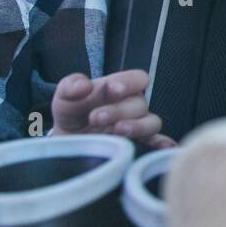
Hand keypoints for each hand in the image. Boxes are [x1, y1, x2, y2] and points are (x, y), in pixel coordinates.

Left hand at [50, 69, 174, 148]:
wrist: (67, 143)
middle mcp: (132, 107)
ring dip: (138, 126)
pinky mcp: (139, 146)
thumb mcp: (64, 96)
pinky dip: (161, 145)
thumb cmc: (71, 114)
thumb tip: (84, 86)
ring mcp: (138, 127)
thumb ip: (71, 86)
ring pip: (152, 122)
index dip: (129, 82)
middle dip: (119, 110)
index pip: (137, 78)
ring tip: (118, 131)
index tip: (113, 89)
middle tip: (96, 118)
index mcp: (119, 88)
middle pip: (140, 103)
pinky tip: (159, 148)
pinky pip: (156, 145)